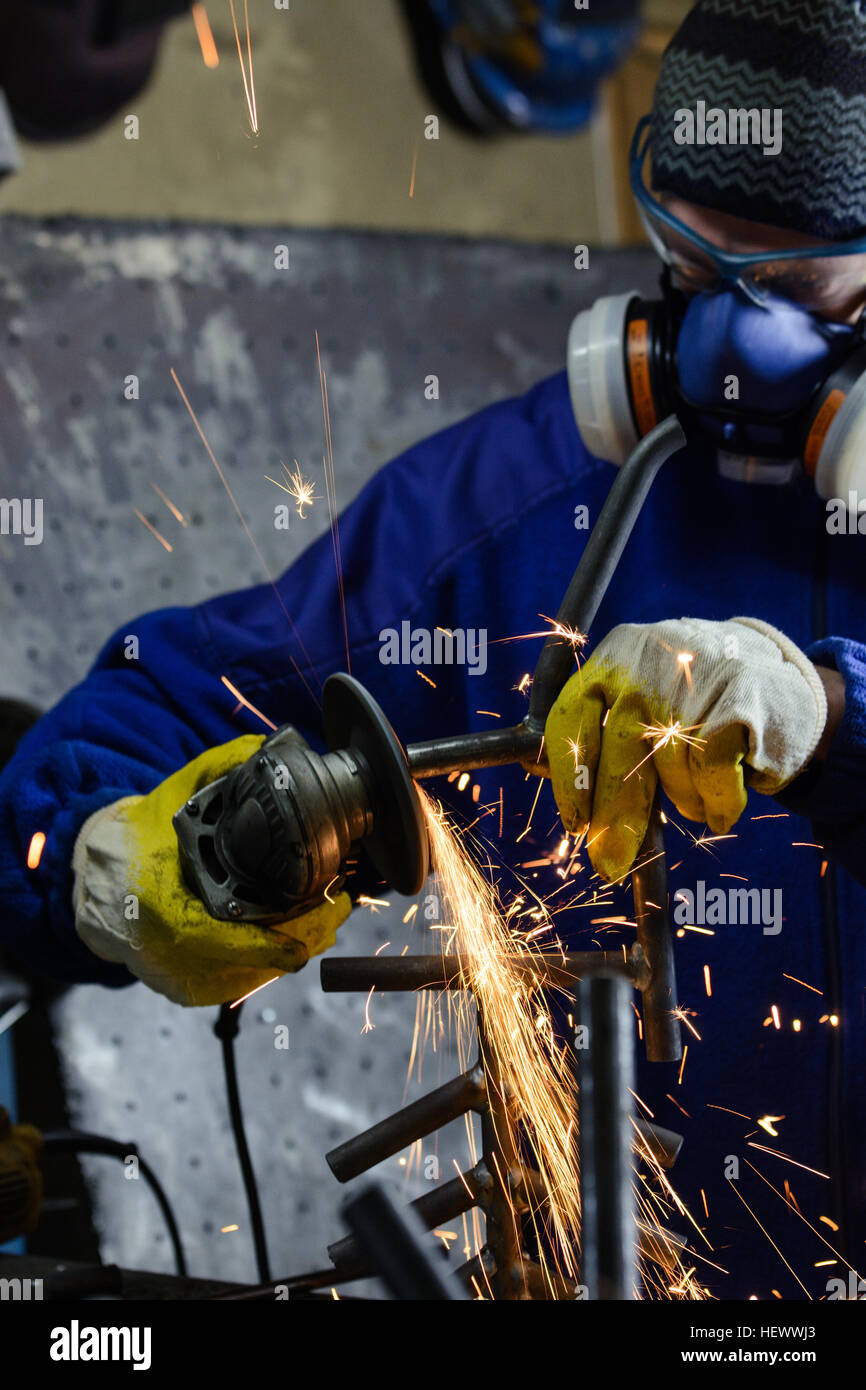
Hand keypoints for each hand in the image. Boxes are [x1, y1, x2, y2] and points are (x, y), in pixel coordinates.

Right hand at [72, 735, 351, 1005]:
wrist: (97, 884)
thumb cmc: (137, 842)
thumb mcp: (174, 796)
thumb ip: (218, 769)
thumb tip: (265, 747)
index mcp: (171, 914)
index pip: (243, 943)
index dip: (291, 936)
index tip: (326, 913)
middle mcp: (178, 958)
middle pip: (265, 962)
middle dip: (307, 933)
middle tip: (334, 905)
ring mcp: (184, 980)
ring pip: (259, 975)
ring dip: (293, 945)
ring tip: (318, 914)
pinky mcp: (190, 990)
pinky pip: (243, 980)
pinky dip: (267, 957)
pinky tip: (284, 932)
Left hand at [545, 617, 827, 882]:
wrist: (776, 669)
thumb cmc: (694, 698)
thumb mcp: (643, 695)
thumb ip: (607, 736)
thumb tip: (575, 810)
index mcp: (611, 659)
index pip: (571, 720)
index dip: (568, 778)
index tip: (576, 824)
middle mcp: (645, 663)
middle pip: (618, 752)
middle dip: (614, 817)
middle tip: (609, 865)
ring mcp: (690, 681)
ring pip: (670, 768)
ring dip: (683, 801)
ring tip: (696, 807)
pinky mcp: (735, 703)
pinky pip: (711, 775)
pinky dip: (718, 802)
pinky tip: (721, 812)